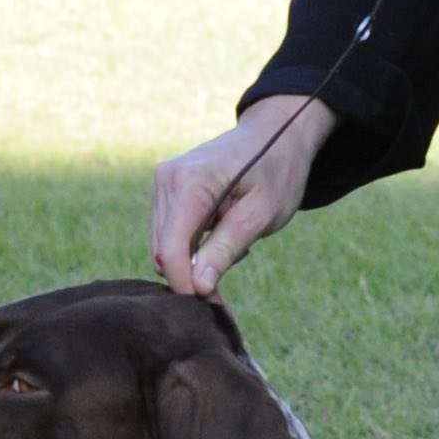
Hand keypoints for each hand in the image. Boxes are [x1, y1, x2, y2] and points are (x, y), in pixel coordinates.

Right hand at [150, 97, 333, 296]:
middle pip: (163, 251)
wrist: (276, 133)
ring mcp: (162, 184)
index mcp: (189, 182)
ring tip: (234, 245)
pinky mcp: (165, 191)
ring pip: (164, 246)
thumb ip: (226, 249)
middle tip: (229, 288)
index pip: (170, 249)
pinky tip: (222, 233)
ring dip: (193, 260)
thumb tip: (197, 287)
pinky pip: (169, 234)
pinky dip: (193, 246)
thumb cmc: (276, 171)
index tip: (211, 305)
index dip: (185, 284)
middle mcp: (166, 180)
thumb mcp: (260, 215)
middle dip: (191, 276)